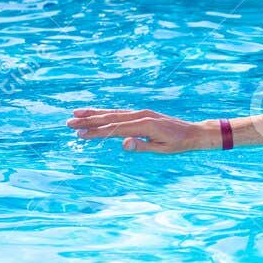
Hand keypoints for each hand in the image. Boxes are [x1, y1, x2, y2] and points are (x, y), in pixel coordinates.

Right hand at [66, 108, 212, 153]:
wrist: (193, 132)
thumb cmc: (179, 144)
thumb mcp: (162, 149)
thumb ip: (142, 146)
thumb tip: (123, 143)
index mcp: (145, 125)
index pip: (115, 129)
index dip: (96, 132)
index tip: (80, 133)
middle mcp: (141, 115)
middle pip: (110, 118)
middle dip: (89, 120)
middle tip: (69, 122)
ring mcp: (141, 113)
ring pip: (113, 113)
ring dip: (94, 113)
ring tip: (76, 113)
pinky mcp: (142, 113)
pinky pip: (121, 113)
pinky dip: (107, 112)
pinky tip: (96, 114)